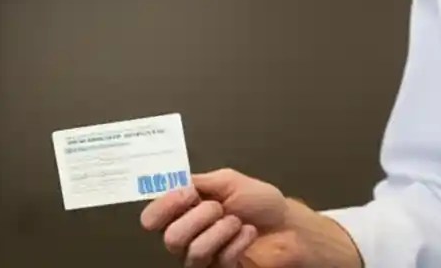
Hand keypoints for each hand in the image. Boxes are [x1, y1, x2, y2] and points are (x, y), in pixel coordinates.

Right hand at [141, 168, 287, 267]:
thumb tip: (173, 181)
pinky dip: (239, 242)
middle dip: (200, 218)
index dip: (165, 206)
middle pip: (171, 238)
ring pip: (195, 252)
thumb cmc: (261, 203)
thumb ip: (199, 181)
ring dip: (221, 231)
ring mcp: (203, 259)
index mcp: (185, 212)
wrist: (288, 226)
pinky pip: (221, 260)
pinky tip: (248, 233)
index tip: (189, 194)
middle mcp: (188, 238)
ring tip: (237, 222)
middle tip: (221, 209)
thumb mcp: (229, 181)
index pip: (152, 217)